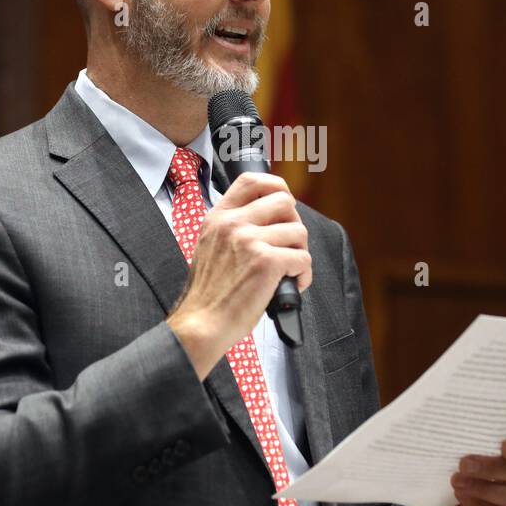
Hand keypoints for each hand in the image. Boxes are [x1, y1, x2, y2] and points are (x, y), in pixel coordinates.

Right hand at [167, 172, 311, 378]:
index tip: (284, 204)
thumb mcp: (210, 247)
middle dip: (294, 225)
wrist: (201, 324)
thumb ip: (233, 228)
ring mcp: (249, 240)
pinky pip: (303, 258)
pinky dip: (304, 275)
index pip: (252, 181)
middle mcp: (233, 223)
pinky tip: (291, 285)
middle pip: (285, 202)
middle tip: (288, 247)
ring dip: (300, 254)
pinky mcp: (267, 262)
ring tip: (289, 272)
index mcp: (218, 217)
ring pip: (299, 232)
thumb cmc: (209, 294)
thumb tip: (269, 219)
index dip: (276, 187)